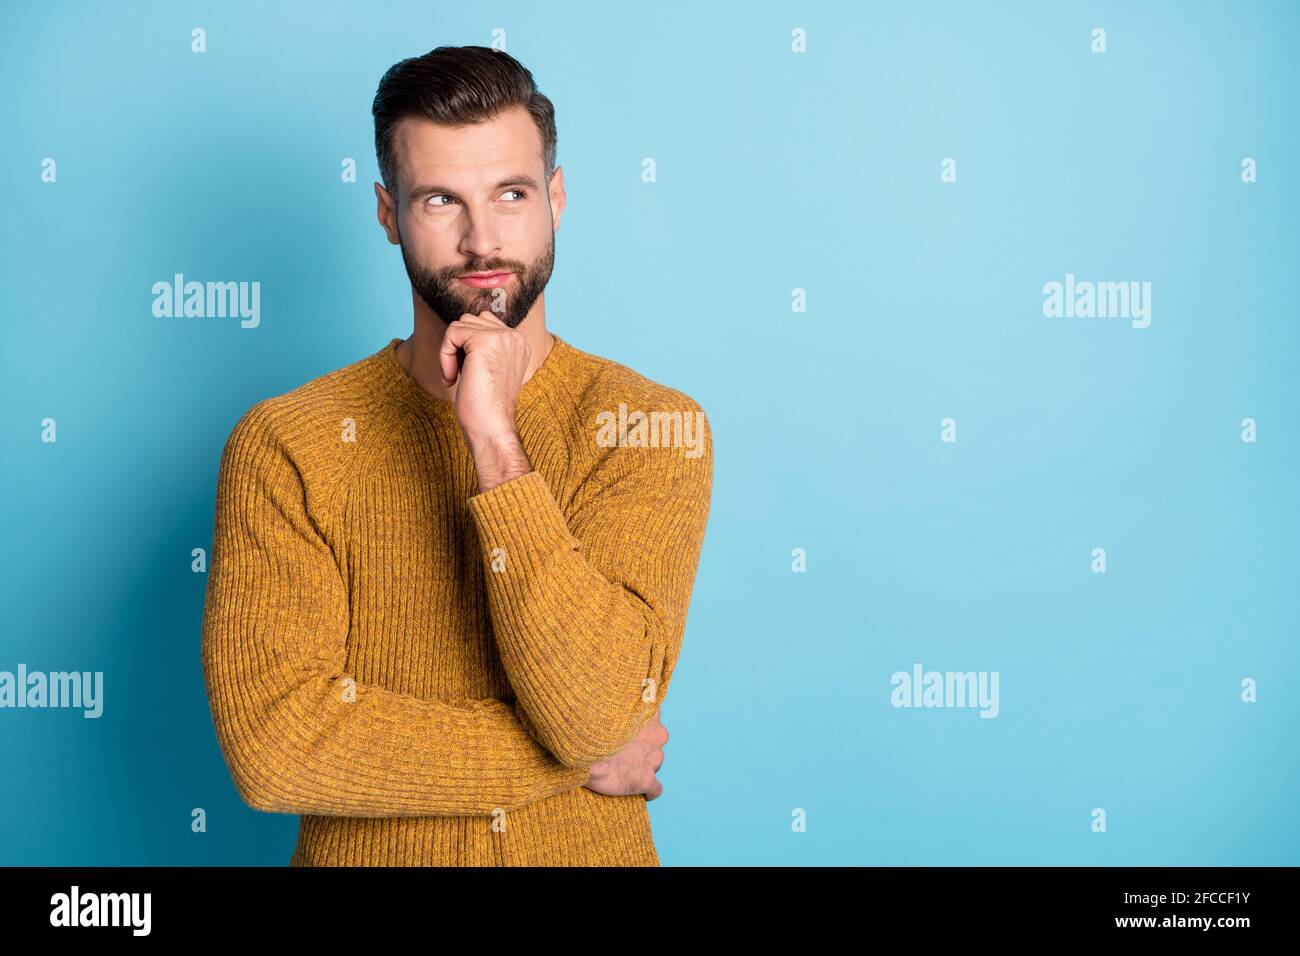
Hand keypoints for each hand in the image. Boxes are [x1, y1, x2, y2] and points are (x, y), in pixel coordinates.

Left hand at [438, 311, 531, 446]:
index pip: (485, 324)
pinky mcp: (484, 340)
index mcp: (519, 343)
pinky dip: (444, 355)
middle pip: (471, 320)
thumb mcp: (489, 370)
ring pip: (459, 325)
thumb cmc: (486, 407)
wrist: (491, 427)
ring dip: (450, 351)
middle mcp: (514, 336)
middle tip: (459, 374)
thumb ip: (483, 348)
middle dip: (458, 346)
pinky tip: (452, 378)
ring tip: (455, 376)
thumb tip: (459, 330)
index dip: (467, 347)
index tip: (468, 373)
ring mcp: (502, 336)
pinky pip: (451, 333)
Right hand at [583, 707, 668, 800]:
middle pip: (655, 743)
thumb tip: (613, 706)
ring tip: (624, 770)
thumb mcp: (607, 710)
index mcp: (648, 715)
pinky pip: (655, 788)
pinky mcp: (646, 780)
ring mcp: (653, 759)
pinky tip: (639, 791)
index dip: (642, 723)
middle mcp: (657, 736)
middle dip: (643, 748)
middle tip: (623, 751)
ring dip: (643, 766)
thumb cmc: (592, 727)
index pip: (654, 713)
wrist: (586, 749)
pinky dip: (649, 790)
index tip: (631, 728)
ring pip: (655, 764)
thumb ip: (619, 711)